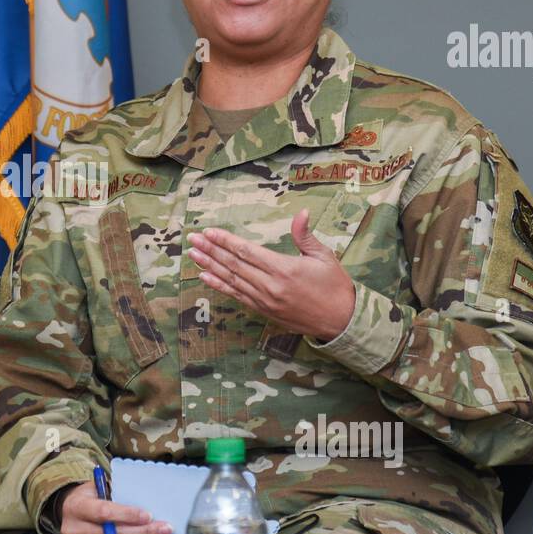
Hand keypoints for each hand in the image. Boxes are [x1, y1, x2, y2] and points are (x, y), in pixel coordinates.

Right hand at [58, 481, 172, 533]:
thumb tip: (146, 499)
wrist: (69, 511)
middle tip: (165, 529)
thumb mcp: (98, 486)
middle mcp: (76, 530)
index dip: (127, 515)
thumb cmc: (90, 496)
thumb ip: (117, 491)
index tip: (148, 516)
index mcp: (77, 507)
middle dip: (144, 533)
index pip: (103, 513)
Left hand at [187, 207, 355, 342]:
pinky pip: (237, 296)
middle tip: (192, 238)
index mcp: (284, 269)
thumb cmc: (334, 285)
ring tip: (193, 254)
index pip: (247, 251)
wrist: (341, 321)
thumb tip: (301, 212)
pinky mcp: (264, 311)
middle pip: (233, 264)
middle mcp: (270, 285)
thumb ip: (305, 235)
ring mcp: (265, 300)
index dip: (225, 240)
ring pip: (231, 280)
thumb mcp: (323, 256)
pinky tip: (206, 277)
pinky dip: (219, 286)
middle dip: (211, 250)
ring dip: (210, 266)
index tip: (209, 232)